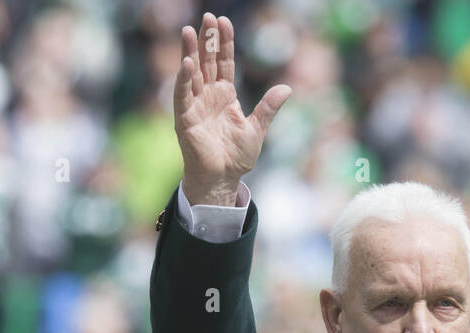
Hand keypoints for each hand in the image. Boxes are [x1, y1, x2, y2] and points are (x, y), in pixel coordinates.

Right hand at [175, 12, 290, 206]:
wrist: (223, 179)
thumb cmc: (237, 157)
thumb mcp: (257, 129)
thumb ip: (269, 108)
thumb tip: (287, 88)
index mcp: (225, 95)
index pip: (224, 63)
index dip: (224, 43)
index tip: (224, 22)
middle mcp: (208, 96)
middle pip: (207, 61)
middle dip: (206, 40)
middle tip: (207, 17)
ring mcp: (195, 105)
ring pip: (192, 73)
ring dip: (190, 52)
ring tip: (188, 30)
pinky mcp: (184, 118)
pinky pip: (183, 95)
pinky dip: (184, 79)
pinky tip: (187, 63)